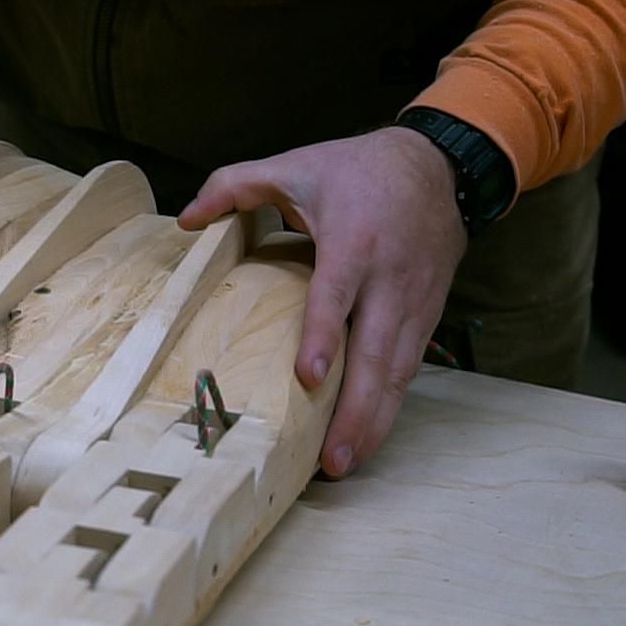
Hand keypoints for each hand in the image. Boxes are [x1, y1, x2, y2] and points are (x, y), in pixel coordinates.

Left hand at [176, 126, 466, 476]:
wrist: (440, 163)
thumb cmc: (359, 170)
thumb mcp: (294, 165)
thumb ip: (234, 185)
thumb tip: (185, 218)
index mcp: (353, 242)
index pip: (336, 294)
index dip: (323, 335)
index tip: (308, 376)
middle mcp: (389, 278)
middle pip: (375, 352)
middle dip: (355, 410)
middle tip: (332, 460)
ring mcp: (414, 301)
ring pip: (398, 370)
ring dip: (374, 420)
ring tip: (347, 462)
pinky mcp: (428, 314)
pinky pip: (410, 365)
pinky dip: (391, 403)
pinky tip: (369, 434)